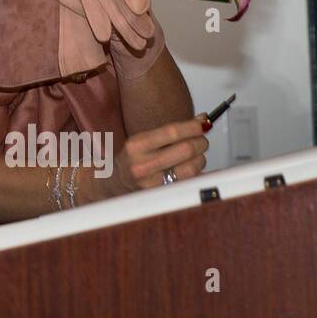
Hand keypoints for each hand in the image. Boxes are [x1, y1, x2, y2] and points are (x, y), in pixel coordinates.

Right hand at [82, 118, 207, 201]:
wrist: (114, 184)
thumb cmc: (132, 160)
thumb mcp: (142, 141)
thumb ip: (170, 132)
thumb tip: (201, 121)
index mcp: (136, 145)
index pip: (172, 132)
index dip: (192, 127)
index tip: (202, 124)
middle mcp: (142, 165)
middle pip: (186, 149)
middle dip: (201, 142)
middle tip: (202, 140)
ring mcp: (153, 183)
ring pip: (193, 167)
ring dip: (201, 159)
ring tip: (195, 157)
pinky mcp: (163, 196)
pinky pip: (192, 183)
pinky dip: (201, 174)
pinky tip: (198, 169)